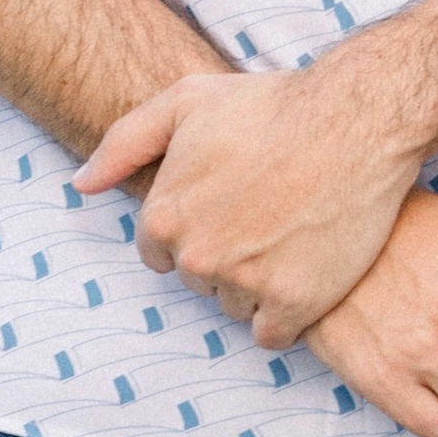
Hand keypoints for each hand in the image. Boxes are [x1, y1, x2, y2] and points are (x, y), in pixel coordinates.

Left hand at [78, 62, 419, 347]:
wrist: (356, 119)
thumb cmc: (271, 105)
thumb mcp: (185, 102)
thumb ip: (124, 143)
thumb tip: (81, 185)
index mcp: (163, 217)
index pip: (160, 253)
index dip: (196, 227)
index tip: (229, 204)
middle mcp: (196, 257)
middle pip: (199, 280)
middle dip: (226, 255)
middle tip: (265, 213)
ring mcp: (244, 284)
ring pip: (236, 307)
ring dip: (258, 284)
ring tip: (291, 234)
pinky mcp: (294, 303)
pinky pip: (273, 335)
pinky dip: (287, 313)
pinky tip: (304, 271)